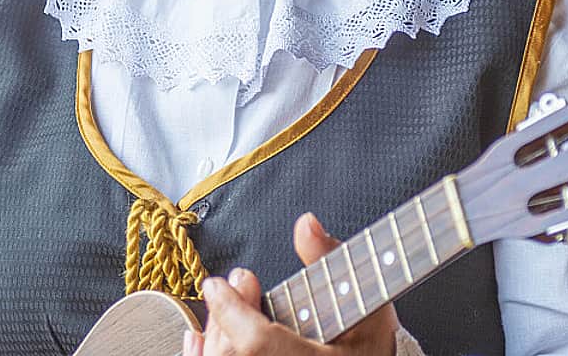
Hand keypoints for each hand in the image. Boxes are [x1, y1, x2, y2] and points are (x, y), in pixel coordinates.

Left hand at [186, 212, 400, 355]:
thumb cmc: (366, 343)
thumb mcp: (361, 298)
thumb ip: (329, 260)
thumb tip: (306, 225)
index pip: (258, 343)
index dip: (232, 310)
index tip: (218, 284)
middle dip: (223, 317)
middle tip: (228, 289)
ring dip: (215, 335)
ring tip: (222, 310)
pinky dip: (206, 355)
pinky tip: (201, 339)